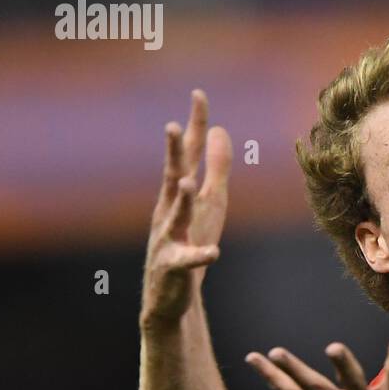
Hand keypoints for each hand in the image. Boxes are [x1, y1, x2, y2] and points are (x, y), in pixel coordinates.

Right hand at [139, 89, 232, 328]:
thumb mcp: (210, 200)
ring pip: (174, 217)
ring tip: (189, 183)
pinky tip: (213, 253)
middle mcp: (168, 210)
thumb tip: (220, 129)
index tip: (199, 94)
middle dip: (173, 153)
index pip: (187, 153)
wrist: (170, 295)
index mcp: (177, 192)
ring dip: (181, 200)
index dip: (194, 125)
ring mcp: (168, 238)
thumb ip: (216, 166)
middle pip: (172, 176)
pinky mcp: (174, 267)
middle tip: (172, 126)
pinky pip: (187, 260)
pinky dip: (199, 256)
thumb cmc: (190, 239)